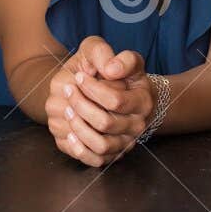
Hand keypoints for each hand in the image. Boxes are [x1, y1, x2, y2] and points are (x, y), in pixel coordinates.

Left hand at [44, 36, 151, 167]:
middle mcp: (138, 125)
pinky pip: (95, 160)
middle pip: (104, 123)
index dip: (91, 88)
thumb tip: (110, 70)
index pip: (115, 100)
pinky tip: (70, 132)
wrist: (113, 91)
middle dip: (80, 105)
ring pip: (100, 145)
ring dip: (78, 127)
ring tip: (67, 109)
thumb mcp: (102, 51)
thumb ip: (105, 52)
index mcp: (143, 99)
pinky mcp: (112, 154)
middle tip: (67, 90)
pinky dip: (79, 148)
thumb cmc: (106, 71)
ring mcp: (125, 142)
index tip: (79, 76)